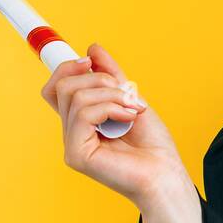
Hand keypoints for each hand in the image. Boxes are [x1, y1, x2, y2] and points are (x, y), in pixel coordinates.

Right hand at [41, 42, 187, 209]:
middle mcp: (72, 132)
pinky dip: (110, 108)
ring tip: (133, 109)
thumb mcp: (131, 99)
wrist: (166, 173)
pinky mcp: (77, 154)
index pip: (56, 87)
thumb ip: (111, 76)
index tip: (90, 60)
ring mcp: (72, 144)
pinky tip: (128, 119)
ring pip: (76, 96)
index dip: (67, 68)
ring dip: (112, 94)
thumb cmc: (153, 145)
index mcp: (82, 120)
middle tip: (128, 94)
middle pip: (62, 85)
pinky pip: (83, 114)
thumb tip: (93, 49)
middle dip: (99, 79)